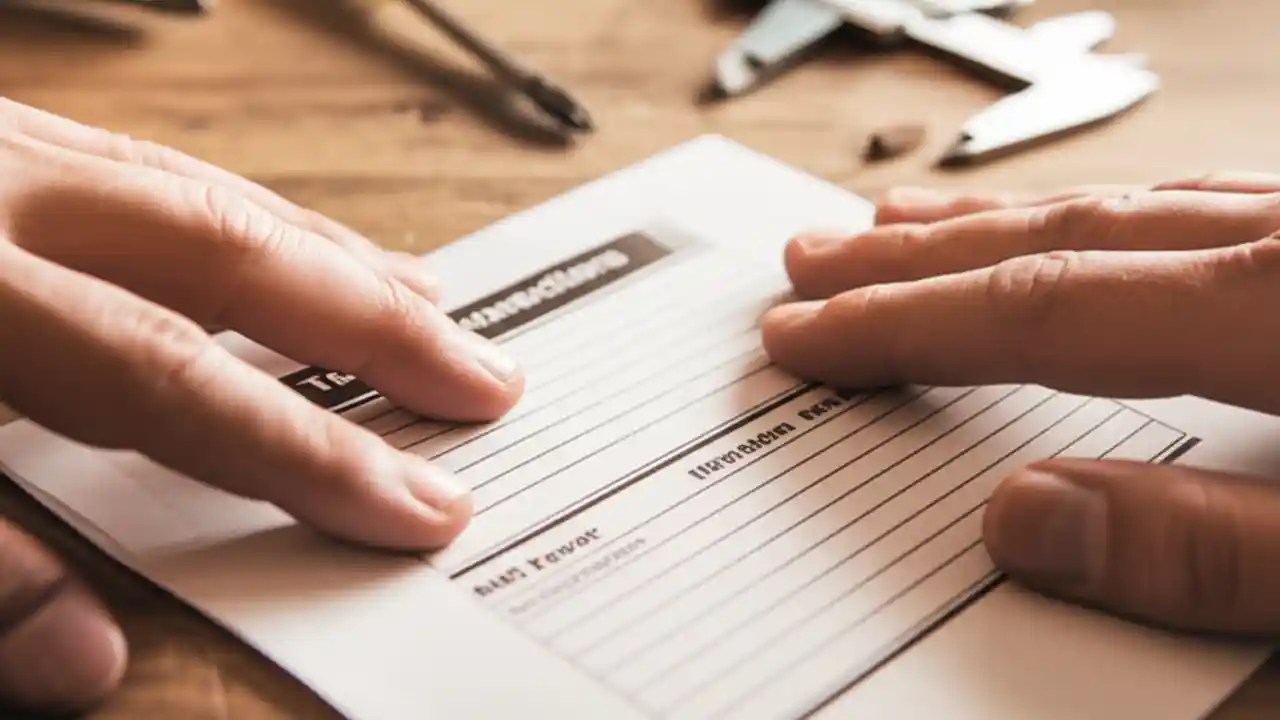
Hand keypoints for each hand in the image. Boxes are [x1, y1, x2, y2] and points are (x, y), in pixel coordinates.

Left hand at [0, 99, 523, 711]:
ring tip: (427, 303)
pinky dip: (250, 209)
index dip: (307, 451)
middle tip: (486, 380)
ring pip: (205, 190)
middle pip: (227, 251)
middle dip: (374, 325)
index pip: (173, 380)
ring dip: (331, 255)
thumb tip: (85, 661)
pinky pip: (158, 161)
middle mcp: (0, 194)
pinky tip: (287, 236)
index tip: (417, 509)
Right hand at [762, 173, 1279, 636]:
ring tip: (908, 222)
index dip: (908, 324)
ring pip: (1126, 208)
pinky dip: (1106, 215)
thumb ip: (1208, 550)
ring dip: (1000, 224)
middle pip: (1061, 240)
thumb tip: (1024, 523)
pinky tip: (1085, 224)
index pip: (1041, 313)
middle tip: (815, 258)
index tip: (811, 333)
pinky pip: (1196, 205)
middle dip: (919, 256)